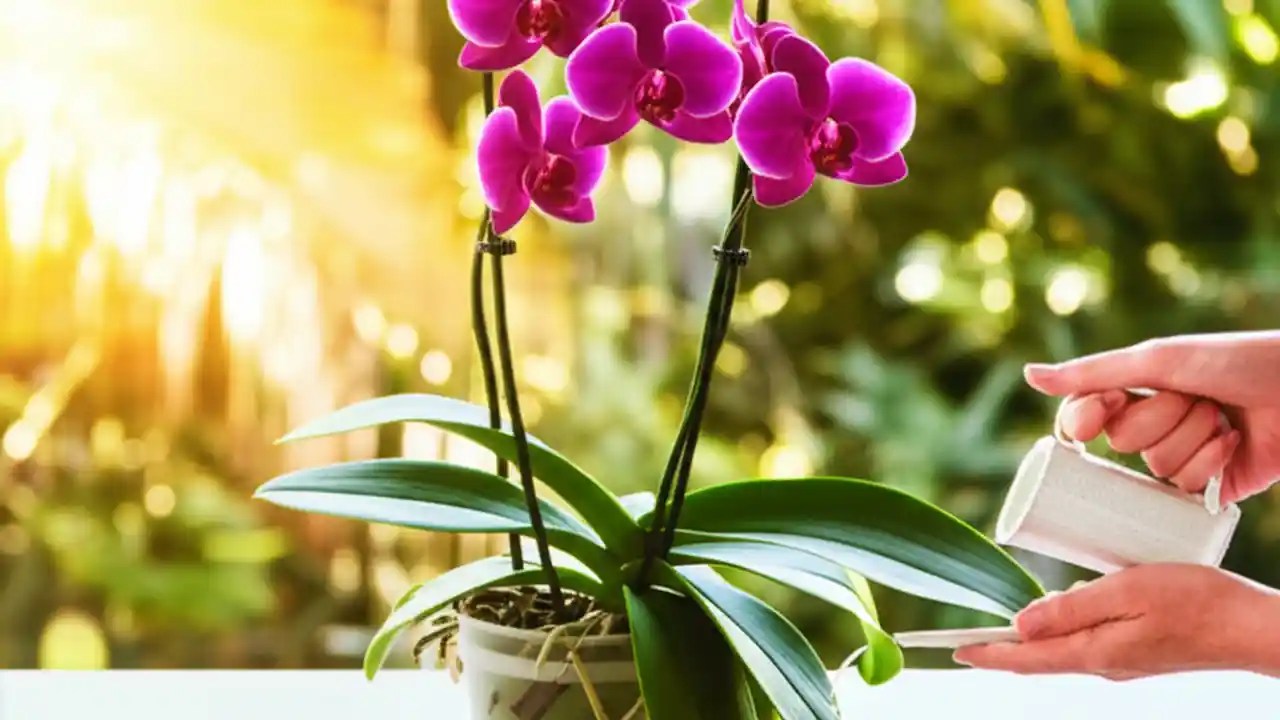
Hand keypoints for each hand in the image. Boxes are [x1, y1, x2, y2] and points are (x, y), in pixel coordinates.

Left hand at [954, 564, 1279, 679]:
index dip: (987, 653)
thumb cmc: (1195, 602)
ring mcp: (1121, 660)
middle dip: (1001, 648)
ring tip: (1001, 622)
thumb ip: (1072, 609)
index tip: (953, 649)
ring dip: (1032, 635)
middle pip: (1039, 657)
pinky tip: (1061, 609)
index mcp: (1095, 653)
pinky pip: (1087, 641)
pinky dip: (1064, 628)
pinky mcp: (1137, 650)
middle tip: (964, 638)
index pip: (1026, 659)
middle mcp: (1103, 663)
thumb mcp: (1127, 592)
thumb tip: (1019, 624)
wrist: (1251, 627)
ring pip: (1063, 648)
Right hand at [1025, 331, 1279, 502]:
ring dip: (1193, 439)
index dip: (1085, 421)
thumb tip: (1027, 375)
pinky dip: (1210, 464)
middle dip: (1163, 418)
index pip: (1082, 417)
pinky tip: (1233, 443)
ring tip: (1223, 418)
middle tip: (1195, 398)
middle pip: (1123, 443)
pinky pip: (1184, 489)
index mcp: (1134, 391)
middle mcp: (1153, 425)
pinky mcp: (1210, 485)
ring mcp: (1180, 456)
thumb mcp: (1157, 361)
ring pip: (1156, 468)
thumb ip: (1091, 373)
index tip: (1103, 410)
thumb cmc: (1233, 361)